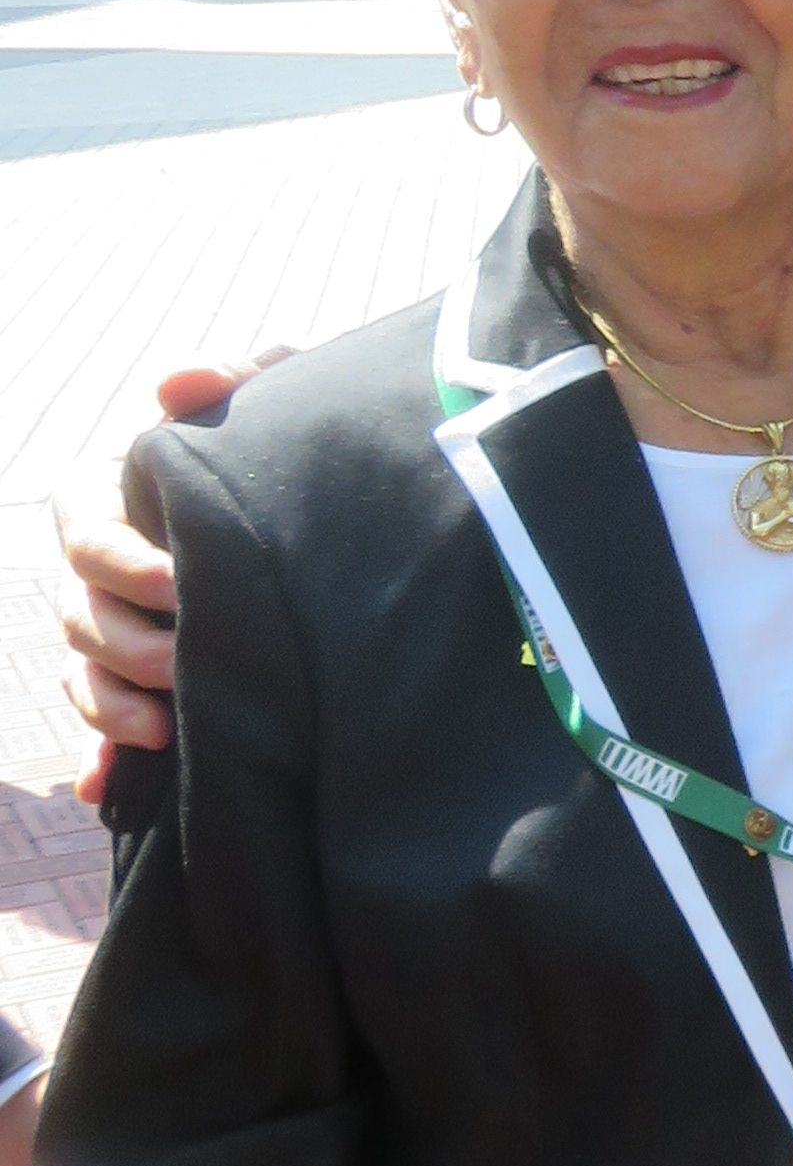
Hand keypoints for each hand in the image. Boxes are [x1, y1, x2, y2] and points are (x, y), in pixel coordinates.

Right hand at [57, 356, 276, 783]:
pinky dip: (102, 760)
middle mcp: (101, 572)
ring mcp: (114, 631)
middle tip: (187, 664)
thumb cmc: (288, 448)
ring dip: (114, 707)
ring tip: (167, 730)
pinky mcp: (140, 685)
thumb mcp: (276, 402)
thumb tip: (173, 381)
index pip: (85, 535)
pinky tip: (105, 790)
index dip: (123, 564)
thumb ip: (237, 376)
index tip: (177, 582)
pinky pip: (103, 731)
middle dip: (129, 645)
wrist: (337, 517)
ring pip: (87, 676)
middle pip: (82, 616)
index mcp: (110, 501)